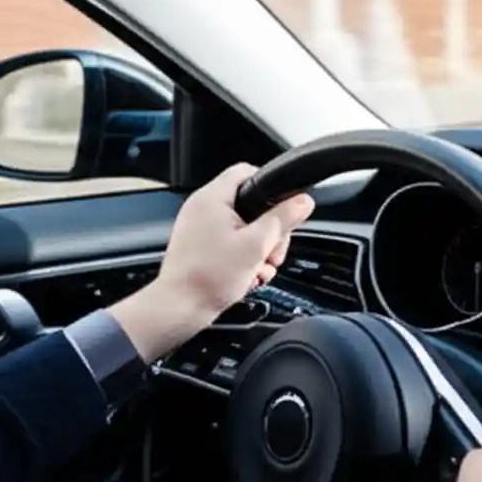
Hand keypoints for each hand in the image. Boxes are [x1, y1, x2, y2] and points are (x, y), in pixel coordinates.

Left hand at [110, 163, 314, 361]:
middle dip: (269, 230)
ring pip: (244, 227)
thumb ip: (282, 219)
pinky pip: (231, 243)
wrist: (179, 309)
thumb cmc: (208, 278)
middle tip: (274, 251)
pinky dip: (244, 258)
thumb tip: (303, 201)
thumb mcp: (256, 245)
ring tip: (261, 268)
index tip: (284, 209)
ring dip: (260, 248)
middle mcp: (203, 208)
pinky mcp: (200, 247)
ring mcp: (199, 228)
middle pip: (250, 204)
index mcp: (212, 198)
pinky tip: (249, 276)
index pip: (247, 172)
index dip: (270, 187)